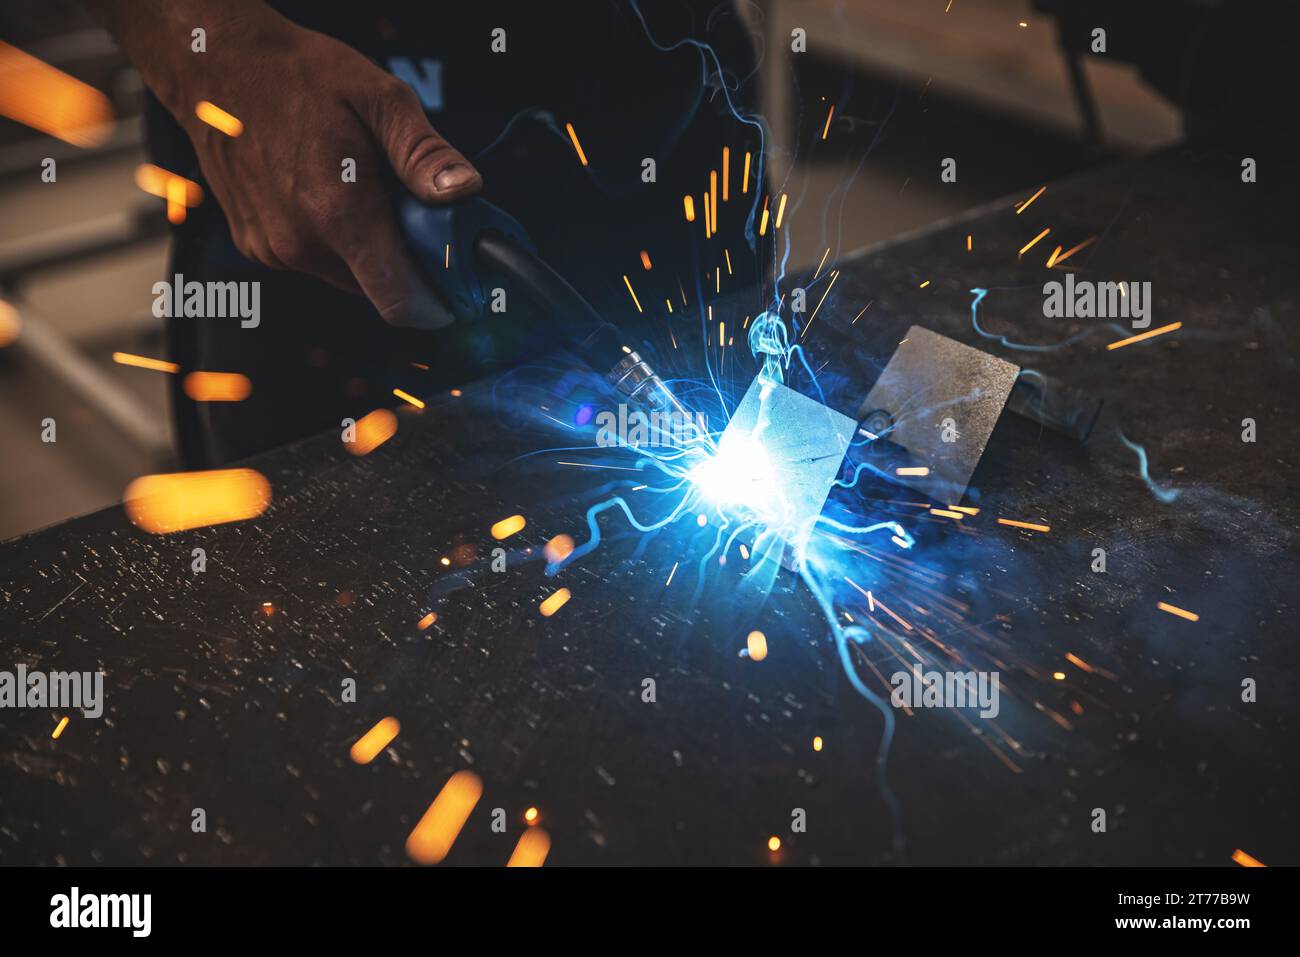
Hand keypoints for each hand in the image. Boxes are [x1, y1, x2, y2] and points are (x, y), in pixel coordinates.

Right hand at [94, 0, 481, 327]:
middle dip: (402, 260)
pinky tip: (323, 192)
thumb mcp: (379, 99)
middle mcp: (301, 243)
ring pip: (347, 275)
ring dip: (366, 248)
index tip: (453, 287)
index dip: (435, 303)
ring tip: (359, 190)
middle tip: (405, 209)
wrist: (215, 67)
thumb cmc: (297, 76)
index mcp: (338, 213)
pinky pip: (314, 261)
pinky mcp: (256, 247)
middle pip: (378, 287)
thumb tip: (465, 191)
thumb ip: (423, 154)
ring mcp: (274, 250)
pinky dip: (331, 239)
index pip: (399, 301)